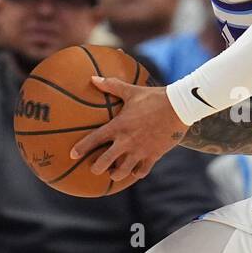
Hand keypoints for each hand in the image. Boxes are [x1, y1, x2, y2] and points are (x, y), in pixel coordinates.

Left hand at [69, 76, 187, 183]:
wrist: (179, 108)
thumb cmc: (153, 97)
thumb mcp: (131, 90)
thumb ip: (111, 86)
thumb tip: (93, 78)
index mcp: (119, 126)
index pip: (95, 139)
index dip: (82, 148)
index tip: (72, 155)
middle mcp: (127, 141)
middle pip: (106, 162)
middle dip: (97, 168)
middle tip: (94, 169)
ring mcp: (140, 150)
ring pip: (123, 171)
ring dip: (116, 174)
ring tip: (113, 173)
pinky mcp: (154, 156)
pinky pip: (142, 171)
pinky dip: (136, 174)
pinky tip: (134, 172)